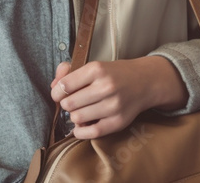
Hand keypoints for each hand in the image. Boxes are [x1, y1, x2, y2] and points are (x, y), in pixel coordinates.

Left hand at [49, 57, 188, 138]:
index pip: (64, 85)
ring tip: (82, 109)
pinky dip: (80, 130)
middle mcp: (106, 86)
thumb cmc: (115, 74)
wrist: (145, 82)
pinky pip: (90, 132)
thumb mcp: (95, 66)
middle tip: (74, 101)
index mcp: (97, 69)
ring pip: (77, 118)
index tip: (60, 93)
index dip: (57, 92)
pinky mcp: (118, 122)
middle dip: (66, 104)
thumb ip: (69, 73)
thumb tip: (54, 86)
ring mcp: (113, 105)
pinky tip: (83, 123)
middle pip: (68, 104)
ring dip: (75, 116)